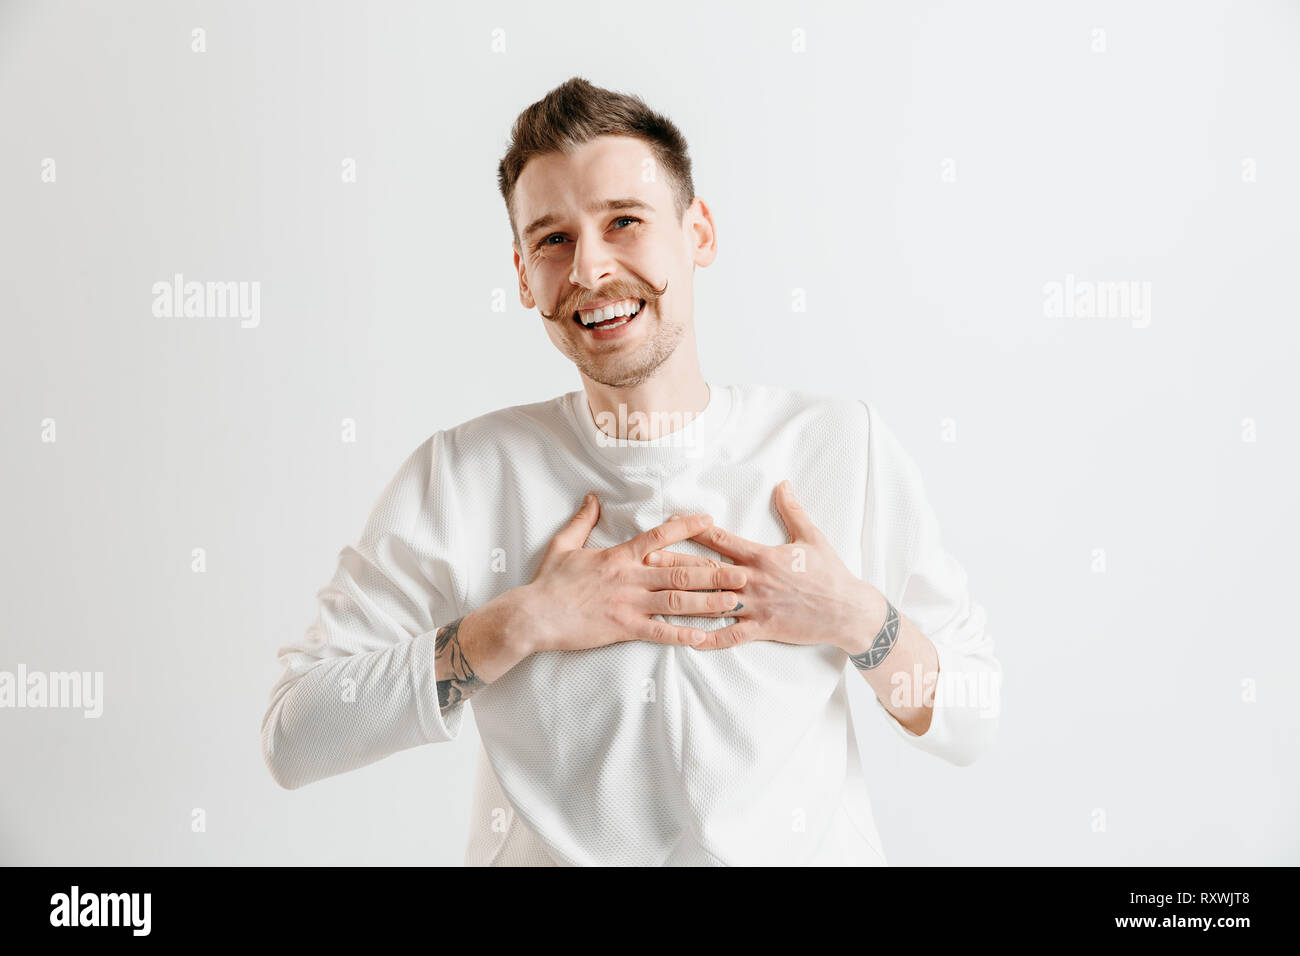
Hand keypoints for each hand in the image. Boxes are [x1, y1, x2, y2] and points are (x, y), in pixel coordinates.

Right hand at [519, 494, 750, 652]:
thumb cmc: (548, 582)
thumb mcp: (563, 545)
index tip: (711, 521)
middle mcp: (629, 577)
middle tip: (743, 572)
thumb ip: (583, 521)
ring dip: (709, 601)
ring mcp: (628, 603)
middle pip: (680, 571)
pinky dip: (683, 635)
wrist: (533, 615)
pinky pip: (659, 633)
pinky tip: (704, 637)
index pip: (659, 536)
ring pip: (677, 600)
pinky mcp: (623, 628)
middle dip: (715, 571)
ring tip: (734, 601)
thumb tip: (592, 498)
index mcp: (619, 555)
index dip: (687, 527)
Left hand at [643, 480, 885, 651]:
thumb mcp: (812, 537)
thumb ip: (793, 510)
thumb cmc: (830, 572)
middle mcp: (755, 580)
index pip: (722, 539)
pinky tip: (687, 640)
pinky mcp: (763, 628)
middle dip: (676, 562)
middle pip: (708, 569)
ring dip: (684, 598)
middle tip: (647, 558)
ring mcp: (757, 606)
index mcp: (762, 555)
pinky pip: (731, 636)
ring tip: (657, 597)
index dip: (695, 529)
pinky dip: (709, 638)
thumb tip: (783, 483)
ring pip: (713, 602)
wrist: (847, 610)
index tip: (672, 521)